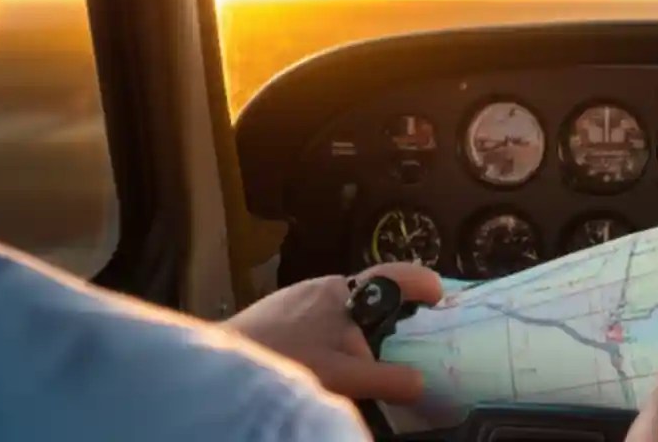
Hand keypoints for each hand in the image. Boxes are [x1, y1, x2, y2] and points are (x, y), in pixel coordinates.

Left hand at [223, 263, 442, 403]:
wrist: (217, 363)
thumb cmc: (284, 359)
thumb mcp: (343, 374)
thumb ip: (386, 378)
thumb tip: (421, 383)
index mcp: (344, 293)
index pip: (395, 275)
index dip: (422, 283)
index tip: (440, 297)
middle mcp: (322, 287)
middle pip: (371, 293)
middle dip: (392, 312)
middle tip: (408, 336)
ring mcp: (298, 298)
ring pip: (343, 308)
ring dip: (360, 326)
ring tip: (368, 356)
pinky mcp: (278, 312)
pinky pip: (318, 318)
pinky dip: (334, 333)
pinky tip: (326, 359)